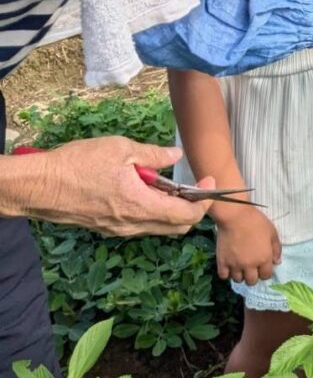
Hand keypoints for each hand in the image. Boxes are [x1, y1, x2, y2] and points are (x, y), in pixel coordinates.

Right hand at [9, 138, 213, 235]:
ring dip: (171, 210)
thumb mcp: (120, 148)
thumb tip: (176, 155)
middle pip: (176, 227)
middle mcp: (132, 224)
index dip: (204, 201)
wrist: (39, 186)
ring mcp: (119, 229)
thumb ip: (153, 155)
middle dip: (192, 208)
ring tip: (168, 184)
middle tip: (192, 185)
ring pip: (158, 227)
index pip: (186, 216)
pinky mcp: (107, 228)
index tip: (208, 182)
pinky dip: (152, 211)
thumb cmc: (77, 164)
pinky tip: (145, 189)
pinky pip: (140, 225)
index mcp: (140, 205)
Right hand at [215, 208, 280, 284]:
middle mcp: (250, 265)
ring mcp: (235, 265)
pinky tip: (229, 266)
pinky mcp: (222, 262)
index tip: (262, 267)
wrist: (235, 216)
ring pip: (238, 280)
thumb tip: (277, 262)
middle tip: (251, 268)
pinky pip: (224, 276)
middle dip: (253, 276)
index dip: (265, 272)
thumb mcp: (272, 232)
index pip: (266, 276)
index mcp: (264, 258)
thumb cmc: (256, 222)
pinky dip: (227, 273)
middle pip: (252, 281)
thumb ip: (276, 249)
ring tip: (240, 266)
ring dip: (240, 275)